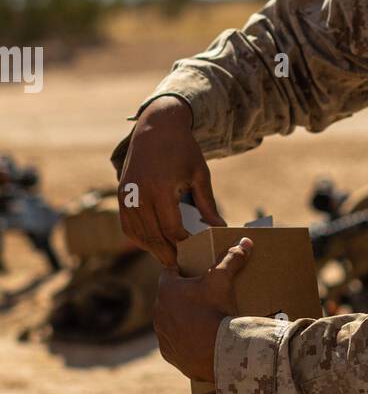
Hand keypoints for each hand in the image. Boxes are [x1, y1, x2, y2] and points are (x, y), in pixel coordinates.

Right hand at [117, 96, 225, 265]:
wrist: (156, 126)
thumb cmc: (183, 149)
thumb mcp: (200, 174)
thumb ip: (208, 204)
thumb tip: (219, 228)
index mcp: (160, 188)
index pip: (170, 228)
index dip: (182, 243)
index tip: (195, 251)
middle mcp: (139, 193)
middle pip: (152, 235)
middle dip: (167, 253)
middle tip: (182, 267)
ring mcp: (126, 194)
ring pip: (137, 233)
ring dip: (152, 248)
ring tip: (168, 258)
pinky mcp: (121, 193)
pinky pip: (127, 224)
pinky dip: (138, 238)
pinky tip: (152, 244)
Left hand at [154, 237, 252, 382]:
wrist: (215, 352)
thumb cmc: (215, 310)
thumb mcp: (223, 280)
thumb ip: (232, 258)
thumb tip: (245, 241)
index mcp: (167, 289)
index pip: (169, 272)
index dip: (181, 270)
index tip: (193, 271)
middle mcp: (158, 311)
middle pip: (169, 297)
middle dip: (182, 296)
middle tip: (203, 297)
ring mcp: (162, 334)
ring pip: (170, 321)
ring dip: (181, 319)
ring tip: (203, 320)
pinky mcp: (168, 352)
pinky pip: (174, 343)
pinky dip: (184, 341)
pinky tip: (200, 341)